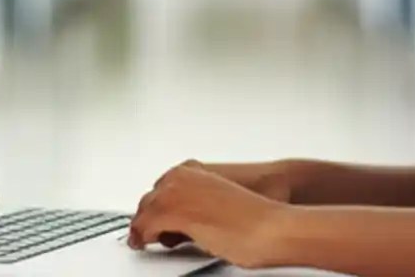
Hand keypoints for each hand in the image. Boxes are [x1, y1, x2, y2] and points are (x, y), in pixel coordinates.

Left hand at [128, 162, 288, 269]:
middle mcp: (182, 176)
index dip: (154, 207)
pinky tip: (146, 243)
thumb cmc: (255, 212)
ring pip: (145, 211)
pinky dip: (144, 236)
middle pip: (150, 199)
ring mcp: (177, 191)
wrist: (270, 216)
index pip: (161, 189)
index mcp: (193, 171)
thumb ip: (198, 209)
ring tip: (144, 241)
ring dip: (144, 227)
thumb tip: (184, 227)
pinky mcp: (176, 211)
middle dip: (146, 217)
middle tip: (143, 234)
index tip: (150, 220)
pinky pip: (147, 226)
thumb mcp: (219, 204)